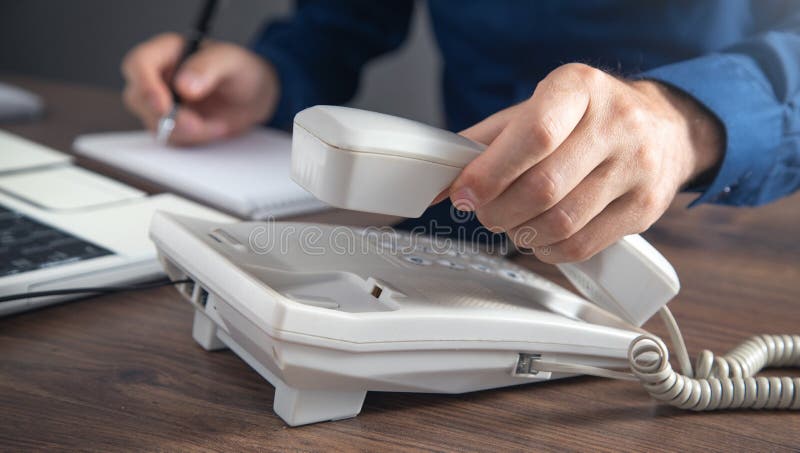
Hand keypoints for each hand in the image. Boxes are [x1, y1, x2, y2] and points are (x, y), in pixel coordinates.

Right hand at [121, 33, 278, 144]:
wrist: (255, 97)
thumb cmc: (242, 71)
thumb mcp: (232, 61)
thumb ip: (208, 67)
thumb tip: (183, 84)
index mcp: (167, 52)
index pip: (138, 64)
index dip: (145, 86)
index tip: (164, 106)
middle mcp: (159, 77)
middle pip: (137, 98)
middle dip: (167, 117)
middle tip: (197, 124)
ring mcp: (163, 103)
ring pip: (154, 123)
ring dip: (186, 131)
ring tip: (218, 124)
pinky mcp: (172, 125)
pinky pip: (171, 139)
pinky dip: (194, 140)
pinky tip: (215, 128)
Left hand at [447, 63, 722, 262]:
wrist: (665, 128)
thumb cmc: (586, 118)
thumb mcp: (537, 109)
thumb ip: (485, 142)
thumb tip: (439, 184)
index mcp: (579, 88)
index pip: (534, 134)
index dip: (490, 173)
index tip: (464, 194)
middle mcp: (616, 123)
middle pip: (543, 187)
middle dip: (498, 210)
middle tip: (483, 212)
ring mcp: (637, 166)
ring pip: (561, 222)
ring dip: (520, 232)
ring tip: (511, 223)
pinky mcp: (646, 207)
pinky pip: (582, 245)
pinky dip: (547, 249)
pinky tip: (539, 236)